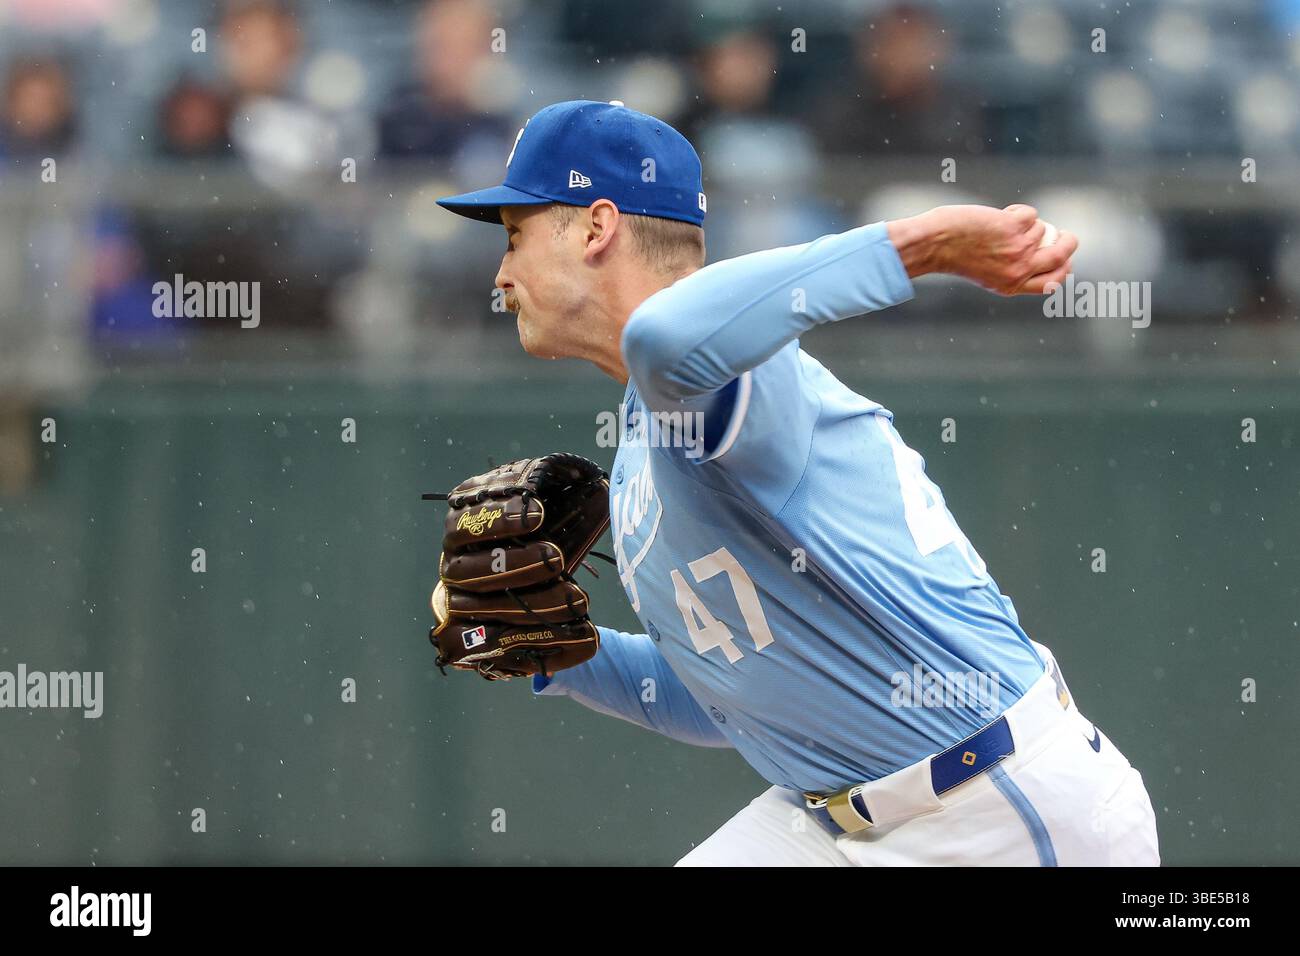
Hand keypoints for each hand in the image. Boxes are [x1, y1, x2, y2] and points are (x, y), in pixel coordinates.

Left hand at [888, 204, 1076, 294]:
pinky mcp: (1015, 227)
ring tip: (999, 226)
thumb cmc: (955, 256)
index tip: (1066, 259)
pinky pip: (1031, 214)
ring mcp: (1020, 248)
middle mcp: (1020, 270)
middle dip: (1069, 243)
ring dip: (1025, 223)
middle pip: (1061, 256)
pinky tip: (997, 217)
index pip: (1053, 283)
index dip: (1064, 269)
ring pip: (1041, 229)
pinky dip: (1018, 211)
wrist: (935, 243)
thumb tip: (1042, 255)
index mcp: (1013, 286)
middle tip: (1065, 234)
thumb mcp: (987, 274)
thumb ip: (1012, 270)